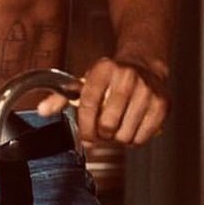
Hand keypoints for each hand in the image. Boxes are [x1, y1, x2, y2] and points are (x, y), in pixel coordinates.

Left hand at [39, 56, 168, 146]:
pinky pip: (142, 137)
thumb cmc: (109, 78)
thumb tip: (41, 110)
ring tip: (117, 128)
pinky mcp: (162, 104)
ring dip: (118, 138)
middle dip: (102, 134)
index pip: (88, 105)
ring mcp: (147, 90)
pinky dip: (134, 140)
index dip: (84, 127)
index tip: (86, 135)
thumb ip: (60, 97)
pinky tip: (131, 128)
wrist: (144, 64)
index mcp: (103, 69)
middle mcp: (127, 77)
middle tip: (102, 131)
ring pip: (125, 134)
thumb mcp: (84, 82)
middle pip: (108, 124)